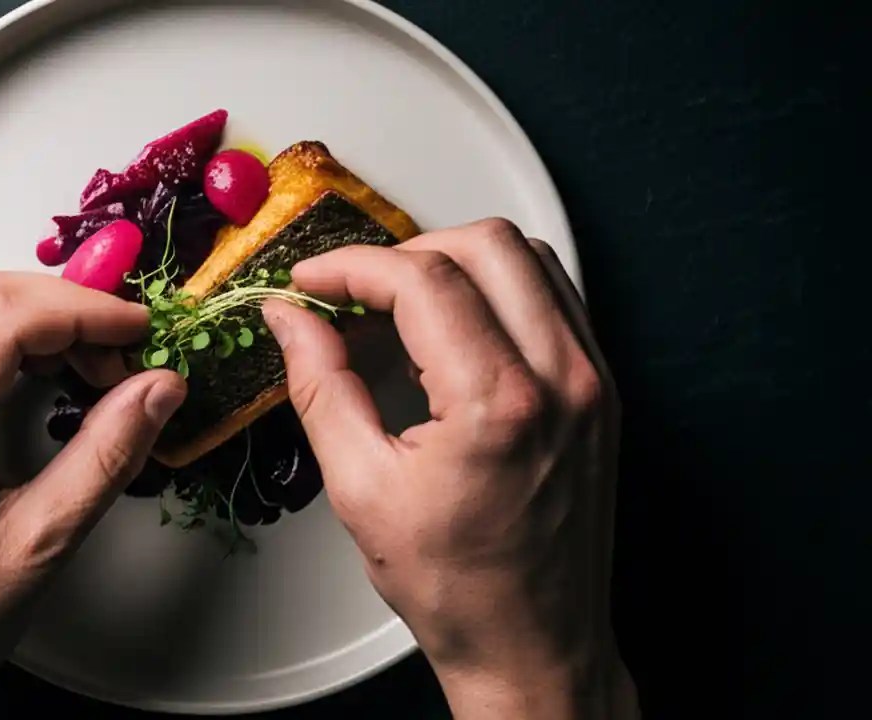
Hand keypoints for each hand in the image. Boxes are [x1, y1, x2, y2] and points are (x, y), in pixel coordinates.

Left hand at [0, 269, 185, 718]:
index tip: (140, 332)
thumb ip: (105, 455)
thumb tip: (158, 389)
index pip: (4, 321)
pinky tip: (41, 372)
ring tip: (89, 363)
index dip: (86, 313)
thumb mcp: (39, 544)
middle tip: (121, 350)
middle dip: (63, 306)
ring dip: (31, 315)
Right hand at [263, 219, 637, 718]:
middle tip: (357, 290)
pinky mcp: (602, 390)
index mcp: (498, 404)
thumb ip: (321, 386)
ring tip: (403, 302)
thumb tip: (290, 320)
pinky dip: (499, 288)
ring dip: (457, 261)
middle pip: (485, 244)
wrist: (534, 644)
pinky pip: (555, 297)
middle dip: (407, 251)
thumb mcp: (360, 488)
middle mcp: (562, 379)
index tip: (311, 282)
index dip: (351, 266)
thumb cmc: (456, 587)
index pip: (421, 281)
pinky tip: (456, 325)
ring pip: (529, 257)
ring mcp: (592, 381)